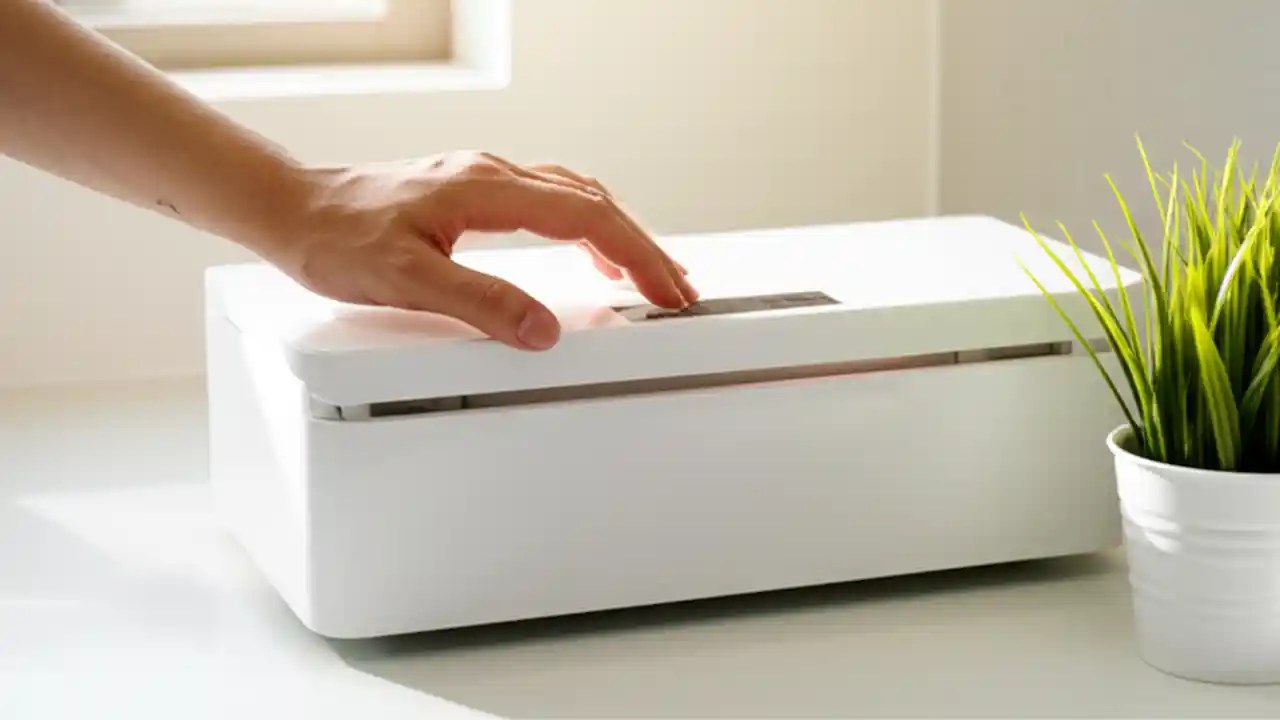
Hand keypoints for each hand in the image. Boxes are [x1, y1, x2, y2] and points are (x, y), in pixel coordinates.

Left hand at [260, 151, 697, 349]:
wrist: (293, 210)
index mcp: (487, 190)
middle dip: (643, 247)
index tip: (669, 290)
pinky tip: (586, 248)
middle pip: (592, 203)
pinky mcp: (470, 191)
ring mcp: (482, 179)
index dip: (638, 256)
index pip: (587, 219)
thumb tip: (542, 329)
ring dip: (618, 233)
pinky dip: (584, 225)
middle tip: (676, 289)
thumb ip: (480, 303)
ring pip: (574, 197)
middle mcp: (491, 175)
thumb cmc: (337, 239)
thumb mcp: (407, 282)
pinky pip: (548, 199)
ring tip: (646, 273)